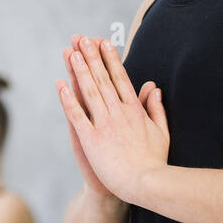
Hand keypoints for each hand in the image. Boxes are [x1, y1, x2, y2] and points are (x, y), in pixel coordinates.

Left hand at [55, 34, 169, 205]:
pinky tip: (60, 84)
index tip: (103, 42)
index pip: (120, 78)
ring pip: (89, 92)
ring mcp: (104, 125)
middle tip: (82, 38)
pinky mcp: (91, 139)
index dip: (110, 59)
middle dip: (91, 57)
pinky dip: (68, 99)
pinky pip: (76, 115)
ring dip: (79, 70)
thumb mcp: (161, 131)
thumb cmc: (154, 161)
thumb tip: (153, 86)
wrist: (146, 184)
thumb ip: (156, 108)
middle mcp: (119, 113)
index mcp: (135, 110)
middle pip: (102, 79)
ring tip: (70, 52)